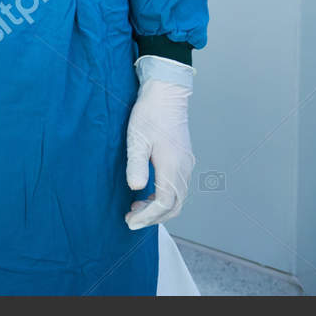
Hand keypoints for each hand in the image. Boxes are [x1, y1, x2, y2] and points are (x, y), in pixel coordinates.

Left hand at [125, 56, 195, 229]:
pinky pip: (177, 187)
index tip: (130, 222)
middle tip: (131, 219)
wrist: (166, 94)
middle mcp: (183, 169)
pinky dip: (164, 196)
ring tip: (135, 208)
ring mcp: (185, 164)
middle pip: (174, 206)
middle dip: (153, 217)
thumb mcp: (137, 139)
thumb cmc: (149, 114)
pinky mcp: (183, 158)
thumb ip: (137, 165)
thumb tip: (136, 189)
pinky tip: (146, 192)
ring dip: (158, 208)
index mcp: (173, 166)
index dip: (147, 217)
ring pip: (177, 197)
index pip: (164, 204)